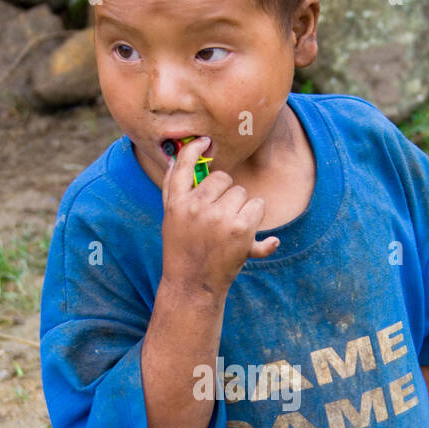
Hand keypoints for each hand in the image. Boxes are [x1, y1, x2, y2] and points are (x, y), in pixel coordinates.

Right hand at [160, 136, 278, 298]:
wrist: (192, 286)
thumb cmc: (183, 251)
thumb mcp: (171, 219)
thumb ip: (174, 189)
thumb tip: (177, 157)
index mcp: (176, 202)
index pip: (183, 165)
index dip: (195, 149)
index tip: (206, 141)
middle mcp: (195, 206)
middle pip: (223, 179)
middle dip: (226, 194)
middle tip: (218, 219)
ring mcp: (218, 217)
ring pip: (242, 192)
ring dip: (241, 208)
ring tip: (229, 230)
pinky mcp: (239, 229)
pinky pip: (258, 205)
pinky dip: (257, 218)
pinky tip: (246, 235)